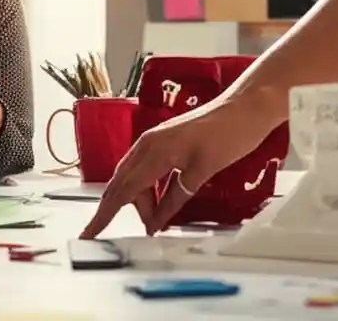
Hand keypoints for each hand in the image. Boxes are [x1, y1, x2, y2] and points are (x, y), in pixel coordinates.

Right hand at [80, 89, 281, 237]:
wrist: (246, 106)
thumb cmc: (229, 134)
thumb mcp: (202, 172)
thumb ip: (176, 197)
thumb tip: (158, 222)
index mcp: (153, 151)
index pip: (123, 190)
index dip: (105, 213)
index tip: (91, 231)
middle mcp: (147, 144)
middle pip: (124, 184)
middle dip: (127, 209)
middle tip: (149, 230)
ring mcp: (154, 140)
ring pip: (134, 176)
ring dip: (142, 199)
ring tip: (157, 219)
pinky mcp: (165, 140)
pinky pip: (145, 169)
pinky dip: (148, 187)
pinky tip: (159, 200)